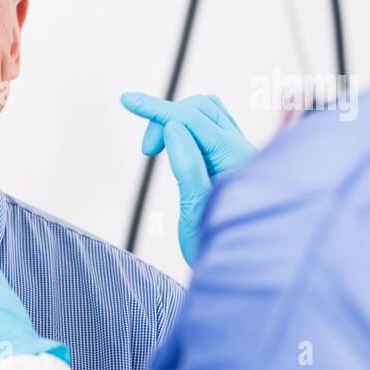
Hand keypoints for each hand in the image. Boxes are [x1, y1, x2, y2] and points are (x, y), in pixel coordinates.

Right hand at [120, 92, 256, 263]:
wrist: (235, 269)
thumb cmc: (215, 247)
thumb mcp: (196, 210)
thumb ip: (188, 167)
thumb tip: (174, 127)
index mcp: (235, 160)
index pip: (194, 120)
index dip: (159, 109)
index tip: (128, 100)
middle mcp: (241, 150)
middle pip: (200, 109)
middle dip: (166, 119)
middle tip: (147, 152)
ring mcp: (236, 153)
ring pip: (206, 113)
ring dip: (175, 120)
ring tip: (155, 149)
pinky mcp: (227, 159)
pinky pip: (209, 126)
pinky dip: (185, 127)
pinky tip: (171, 145)